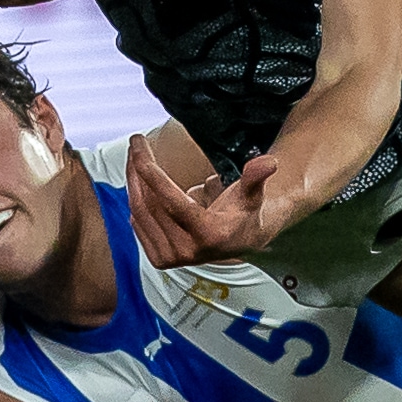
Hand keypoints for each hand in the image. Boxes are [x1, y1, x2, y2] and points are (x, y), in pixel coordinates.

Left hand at [126, 133, 286, 269]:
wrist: (239, 241)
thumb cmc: (244, 211)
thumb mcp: (253, 192)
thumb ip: (257, 176)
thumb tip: (268, 162)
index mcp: (209, 235)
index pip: (173, 203)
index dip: (154, 176)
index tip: (140, 151)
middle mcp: (188, 251)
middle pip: (151, 205)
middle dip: (139, 170)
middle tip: (136, 142)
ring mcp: (171, 257)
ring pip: (140, 212)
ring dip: (133, 180)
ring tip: (134, 154)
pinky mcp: (159, 258)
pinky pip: (138, 221)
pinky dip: (135, 196)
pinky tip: (137, 176)